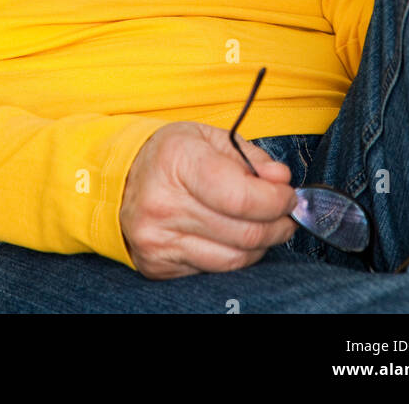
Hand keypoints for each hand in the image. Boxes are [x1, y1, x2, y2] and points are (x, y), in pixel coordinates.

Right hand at [119, 120, 298, 280]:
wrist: (120, 180)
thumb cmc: (170, 156)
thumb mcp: (208, 138)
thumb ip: (250, 156)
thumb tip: (280, 179)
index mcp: (177, 160)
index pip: (240, 196)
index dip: (275, 201)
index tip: (288, 196)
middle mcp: (163, 203)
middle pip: (243, 232)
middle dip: (277, 225)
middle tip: (285, 215)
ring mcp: (158, 239)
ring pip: (234, 259)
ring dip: (261, 245)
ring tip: (264, 226)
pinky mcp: (157, 265)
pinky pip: (214, 270)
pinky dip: (234, 256)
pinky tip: (233, 237)